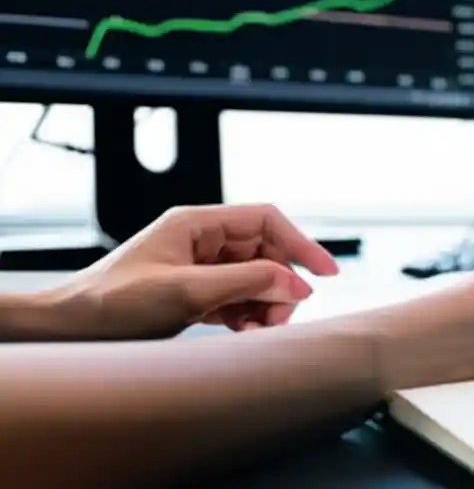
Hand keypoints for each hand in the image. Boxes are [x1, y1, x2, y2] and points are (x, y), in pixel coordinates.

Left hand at [46, 205, 338, 340]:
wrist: (66, 331)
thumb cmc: (111, 304)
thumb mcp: (184, 291)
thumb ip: (245, 283)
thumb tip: (297, 284)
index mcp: (196, 223)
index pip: (265, 220)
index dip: (300, 244)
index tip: (325, 273)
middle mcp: (200, 241)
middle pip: (265, 252)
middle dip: (281, 284)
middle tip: (283, 318)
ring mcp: (197, 269)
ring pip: (255, 279)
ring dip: (267, 305)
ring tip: (261, 332)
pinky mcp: (193, 296)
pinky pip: (237, 301)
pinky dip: (250, 318)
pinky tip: (248, 335)